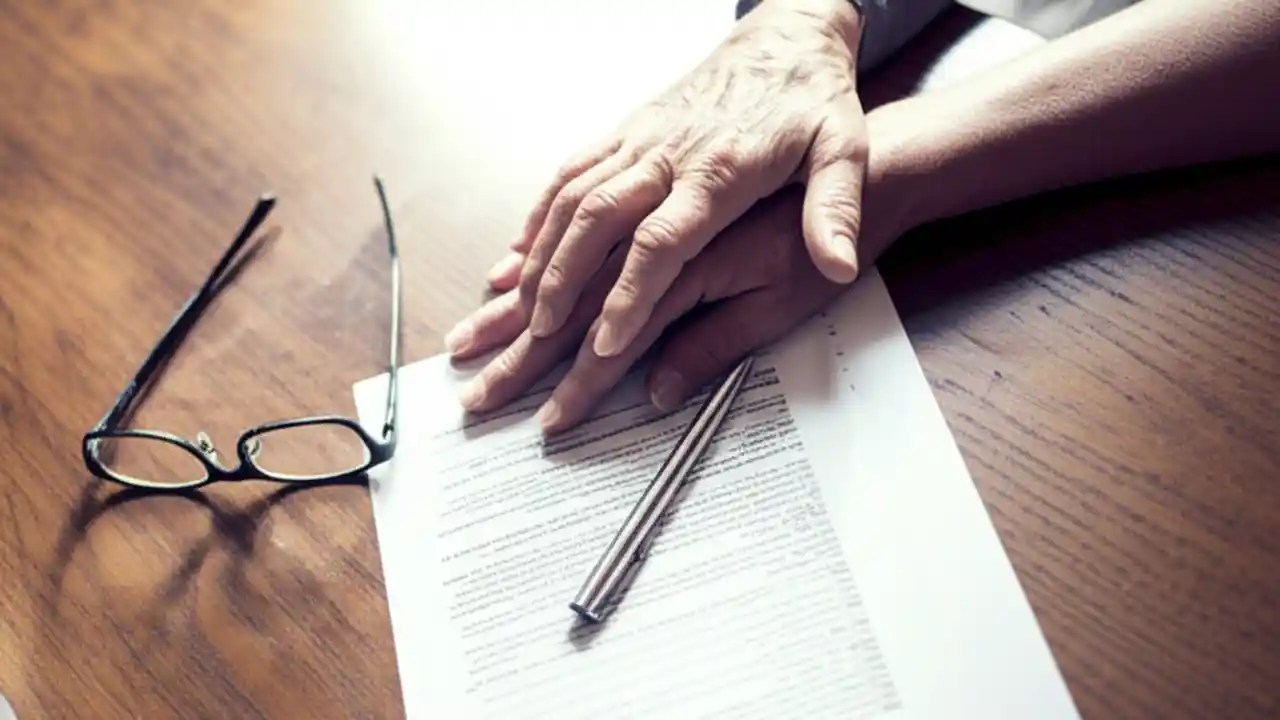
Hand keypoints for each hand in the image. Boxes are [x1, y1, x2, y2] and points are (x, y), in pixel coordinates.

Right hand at [504, 0, 867, 362]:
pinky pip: (571, 171)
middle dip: (563, 278)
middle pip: (597, 219)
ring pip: (573, 195)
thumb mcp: (842, 150)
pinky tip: (521, 248)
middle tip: (538, 332)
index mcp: (718, 169)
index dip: (630, 292)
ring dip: (541, 250)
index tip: (608, 342)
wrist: (786, 36)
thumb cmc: (814, 100)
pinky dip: (540, 212)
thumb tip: (838, 265)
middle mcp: (667, 153)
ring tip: (517, 302)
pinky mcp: (628, 130)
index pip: (662, 239)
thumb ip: (835, 209)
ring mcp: (641, 140)